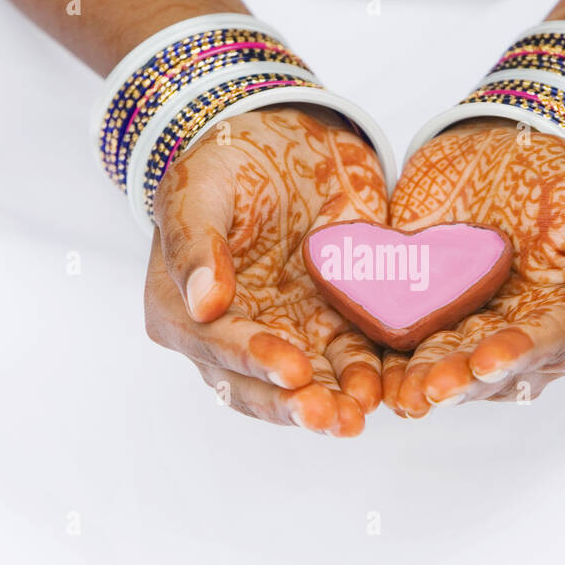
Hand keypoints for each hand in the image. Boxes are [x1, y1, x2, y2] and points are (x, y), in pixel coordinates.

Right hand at [144, 106, 387, 434]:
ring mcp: (279, 338)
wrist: (277, 145)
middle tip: (330, 418)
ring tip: (358, 418)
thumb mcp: (198, 187)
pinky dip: (363, 380)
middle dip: (294, 406)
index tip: (292, 369)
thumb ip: (194, 242)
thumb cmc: (223, 164)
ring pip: (303, 388)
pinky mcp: (325, 328)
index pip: (216, 346)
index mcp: (181, 312)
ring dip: (331, 407)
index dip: (254, 360)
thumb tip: (202, 304)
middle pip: (256, 386)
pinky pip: (345, 363)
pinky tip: (383, 391)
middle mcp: (227, 339)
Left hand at [382, 119, 564, 416]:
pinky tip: (372, 375)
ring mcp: (469, 332)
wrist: (502, 152)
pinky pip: (405, 344)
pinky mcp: (425, 317)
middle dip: (460, 380)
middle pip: (489, 369)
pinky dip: (388, 361)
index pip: (544, 345)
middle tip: (432, 390)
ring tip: (402, 394)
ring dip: (423, 381)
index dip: (515, 355)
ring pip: (446, 365)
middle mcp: (519, 342)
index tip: (487, 360)